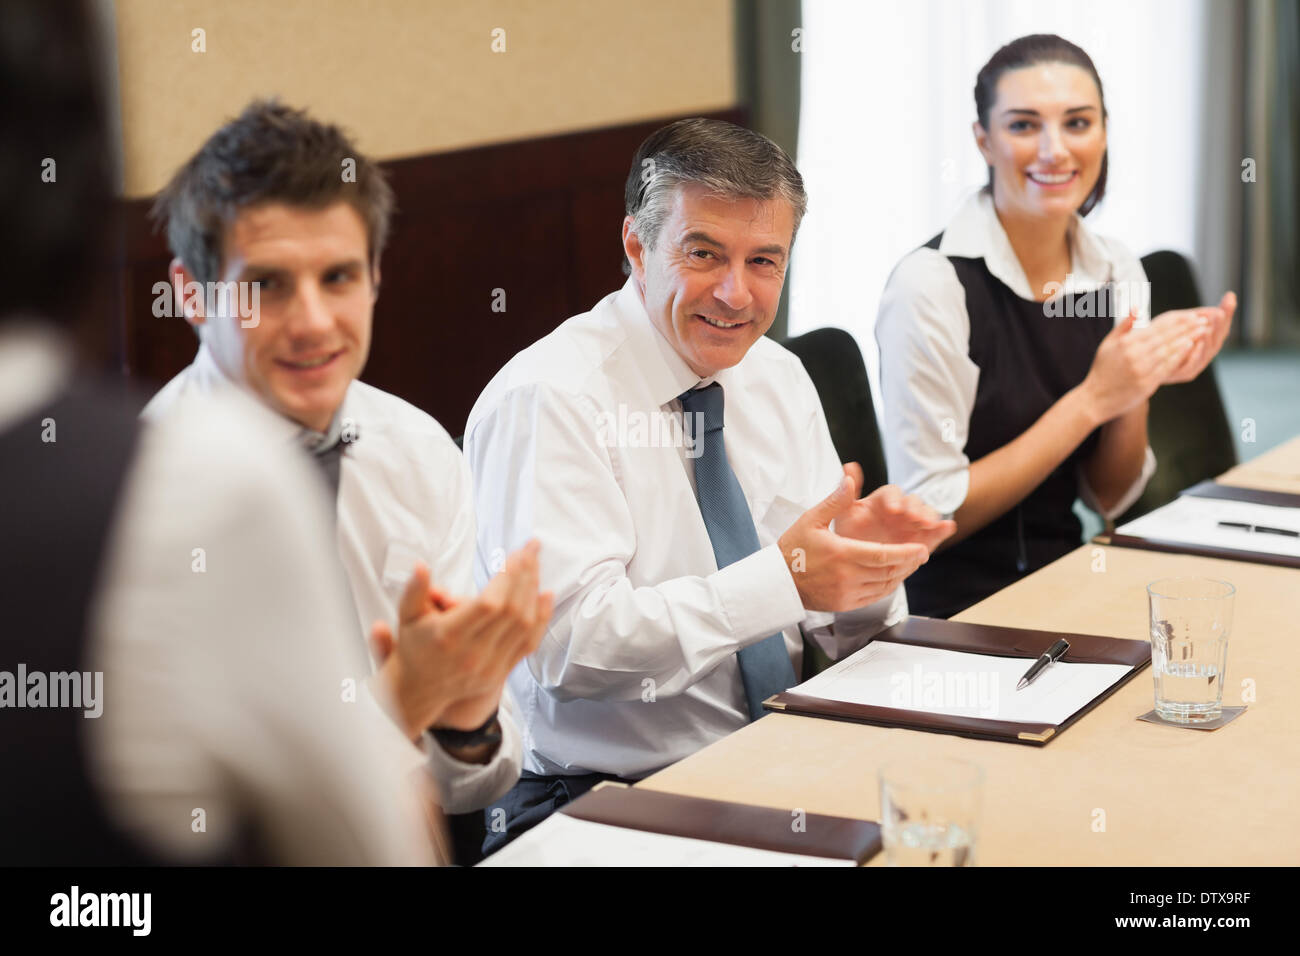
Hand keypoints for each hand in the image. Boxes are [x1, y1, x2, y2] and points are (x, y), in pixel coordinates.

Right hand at [370, 541, 553, 739]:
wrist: (419, 691)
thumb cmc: (415, 647)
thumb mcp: (407, 616)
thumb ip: (415, 590)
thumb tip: (421, 566)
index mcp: (449, 636)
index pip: (488, 603)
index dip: (507, 576)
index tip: (516, 553)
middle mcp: (472, 654)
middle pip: (511, 610)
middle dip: (525, 574)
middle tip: (531, 548)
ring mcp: (490, 666)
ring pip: (524, 624)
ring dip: (533, 591)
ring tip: (535, 565)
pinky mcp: (501, 672)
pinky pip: (529, 643)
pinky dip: (542, 618)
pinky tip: (546, 594)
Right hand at [777, 475, 930, 612]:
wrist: (777, 581)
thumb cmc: (793, 548)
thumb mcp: (811, 519)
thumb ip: (836, 501)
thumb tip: (850, 478)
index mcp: (842, 554)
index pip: (883, 556)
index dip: (906, 553)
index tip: (922, 548)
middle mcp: (847, 576)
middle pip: (888, 571)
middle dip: (908, 562)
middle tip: (921, 554)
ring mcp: (846, 593)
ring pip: (884, 585)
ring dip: (899, 575)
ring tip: (909, 564)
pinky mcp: (845, 604)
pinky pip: (874, 597)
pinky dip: (887, 587)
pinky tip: (891, 577)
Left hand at [834, 463, 954, 552]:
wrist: (855, 562)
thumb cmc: (849, 535)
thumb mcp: (844, 514)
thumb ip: (846, 492)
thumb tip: (849, 467)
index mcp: (881, 501)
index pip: (892, 493)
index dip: (894, 499)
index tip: (892, 510)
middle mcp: (900, 510)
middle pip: (913, 502)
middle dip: (915, 509)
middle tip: (914, 519)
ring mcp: (913, 525)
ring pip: (926, 514)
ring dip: (930, 517)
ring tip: (929, 524)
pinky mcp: (923, 539)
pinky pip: (935, 532)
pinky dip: (943, 529)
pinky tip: (948, 527)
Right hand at [1078, 309, 1199, 422]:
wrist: (1095, 399)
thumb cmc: (1102, 371)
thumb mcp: (1108, 345)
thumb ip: (1124, 326)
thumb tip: (1137, 307)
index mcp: (1126, 343)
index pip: (1157, 327)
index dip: (1177, 320)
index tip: (1191, 314)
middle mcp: (1134, 354)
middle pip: (1166, 336)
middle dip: (1188, 327)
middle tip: (1204, 319)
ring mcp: (1141, 369)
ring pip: (1169, 350)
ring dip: (1189, 338)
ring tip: (1203, 330)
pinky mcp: (1146, 383)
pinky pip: (1167, 366)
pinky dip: (1180, 355)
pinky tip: (1191, 346)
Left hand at [1160, 292, 1234, 383]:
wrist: (1144, 362)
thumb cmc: (1163, 338)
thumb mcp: (1177, 321)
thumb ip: (1196, 314)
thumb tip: (1215, 302)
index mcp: (1207, 340)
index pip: (1221, 325)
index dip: (1227, 312)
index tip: (1230, 296)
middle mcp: (1205, 353)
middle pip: (1218, 338)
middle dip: (1220, 325)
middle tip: (1220, 312)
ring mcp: (1196, 365)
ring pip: (1207, 353)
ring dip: (1208, 339)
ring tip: (1208, 327)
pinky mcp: (1183, 374)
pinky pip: (1191, 365)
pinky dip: (1194, 355)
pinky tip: (1195, 343)